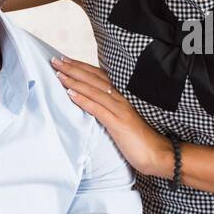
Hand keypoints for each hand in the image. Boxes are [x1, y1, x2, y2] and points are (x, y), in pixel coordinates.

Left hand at [51, 55, 173, 177]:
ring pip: (94, 90)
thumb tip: (91, 107)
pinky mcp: (119, 124)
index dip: (81, 67)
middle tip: (55, 59)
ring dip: (74, 81)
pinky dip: (83, 100)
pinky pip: (98, 109)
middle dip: (73, 68)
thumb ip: (109, 111)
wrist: (158, 154)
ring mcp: (120, 110)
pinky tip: (70, 94)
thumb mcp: (122, 122)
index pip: (98, 77)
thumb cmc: (139, 141)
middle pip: (94, 79)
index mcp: (121, 98)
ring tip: (58, 73)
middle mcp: (120, 99)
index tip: (64, 60)